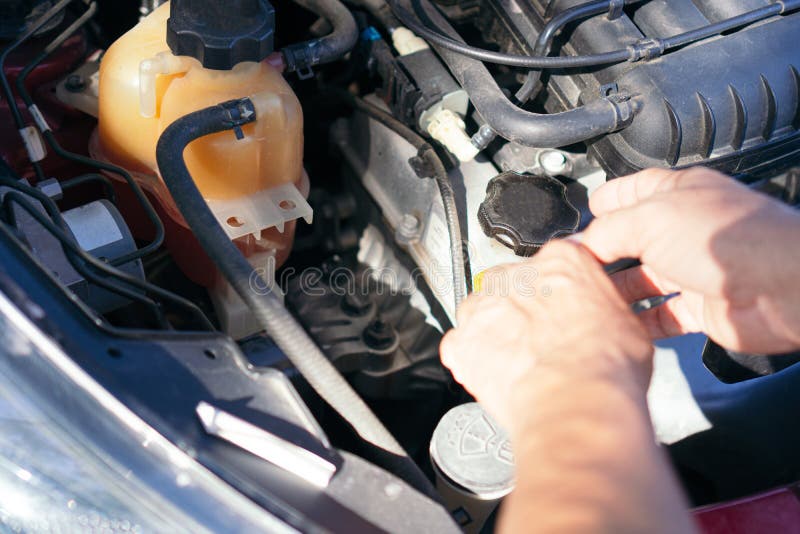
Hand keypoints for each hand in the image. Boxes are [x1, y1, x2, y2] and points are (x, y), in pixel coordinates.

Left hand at [440, 240, 652, 428]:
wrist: (575, 403)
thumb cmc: (605, 367)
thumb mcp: (627, 323)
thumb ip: (602, 307)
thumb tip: (605, 319)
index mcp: (560, 261)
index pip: (555, 262)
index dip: (560, 291)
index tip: (565, 308)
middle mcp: (515, 276)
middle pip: (513, 285)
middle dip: (524, 309)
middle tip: (544, 341)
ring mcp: (483, 308)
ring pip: (483, 311)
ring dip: (496, 331)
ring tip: (522, 362)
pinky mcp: (461, 342)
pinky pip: (459, 345)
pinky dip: (471, 359)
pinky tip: (496, 374)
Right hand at [582, 167, 799, 353]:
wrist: (781, 286)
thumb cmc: (733, 240)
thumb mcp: (650, 220)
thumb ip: (607, 231)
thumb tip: (579, 245)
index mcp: (677, 195)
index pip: (632, 192)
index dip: (605, 201)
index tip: (583, 213)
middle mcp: (686, 230)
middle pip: (632, 241)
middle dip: (602, 253)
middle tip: (573, 264)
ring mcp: (694, 268)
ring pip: (644, 281)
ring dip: (617, 291)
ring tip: (588, 296)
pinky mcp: (702, 306)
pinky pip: (663, 316)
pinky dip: (641, 322)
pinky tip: (621, 323)